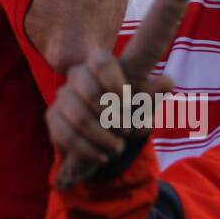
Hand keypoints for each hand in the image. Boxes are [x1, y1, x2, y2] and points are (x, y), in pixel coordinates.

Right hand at [47, 47, 174, 185]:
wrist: (105, 135)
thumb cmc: (127, 112)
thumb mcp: (144, 104)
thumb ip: (153, 93)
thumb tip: (166, 80)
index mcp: (100, 63)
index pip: (102, 62)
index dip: (115, 83)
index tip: (128, 101)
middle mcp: (78, 75)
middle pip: (91, 92)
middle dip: (114, 118)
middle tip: (127, 130)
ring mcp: (62, 96)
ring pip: (81, 119)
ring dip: (104, 138)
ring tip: (117, 147)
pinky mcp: (52, 118)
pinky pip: (68, 136)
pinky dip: (89, 150)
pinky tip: (102, 156)